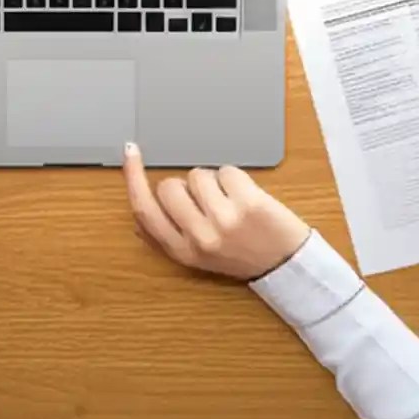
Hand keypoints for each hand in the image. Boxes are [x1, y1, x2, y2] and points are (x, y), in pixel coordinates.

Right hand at [122, 143, 311, 279]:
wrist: (288, 266)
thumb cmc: (242, 255)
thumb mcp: (198, 257)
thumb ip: (169, 235)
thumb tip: (138, 214)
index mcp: (183, 251)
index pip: (145, 211)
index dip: (132, 178)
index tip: (130, 153)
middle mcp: (200, 237)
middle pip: (169, 187)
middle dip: (185, 185)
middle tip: (208, 202)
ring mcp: (224, 220)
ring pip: (198, 175)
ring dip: (213, 182)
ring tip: (232, 203)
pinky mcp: (248, 203)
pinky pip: (226, 171)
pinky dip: (236, 179)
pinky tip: (247, 198)